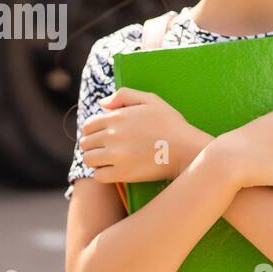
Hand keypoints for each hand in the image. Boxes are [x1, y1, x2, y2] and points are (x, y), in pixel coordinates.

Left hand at [81, 87, 212, 183]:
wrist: (186, 149)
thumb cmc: (171, 124)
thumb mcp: (151, 100)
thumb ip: (124, 95)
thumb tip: (102, 104)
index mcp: (117, 117)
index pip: (88, 126)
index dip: (93, 132)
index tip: (102, 137)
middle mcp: (112, 135)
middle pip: (85, 143)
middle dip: (93, 146)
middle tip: (105, 150)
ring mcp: (116, 155)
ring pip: (89, 159)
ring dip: (95, 160)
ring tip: (107, 161)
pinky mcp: (123, 173)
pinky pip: (98, 176)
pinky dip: (102, 174)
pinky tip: (113, 171)